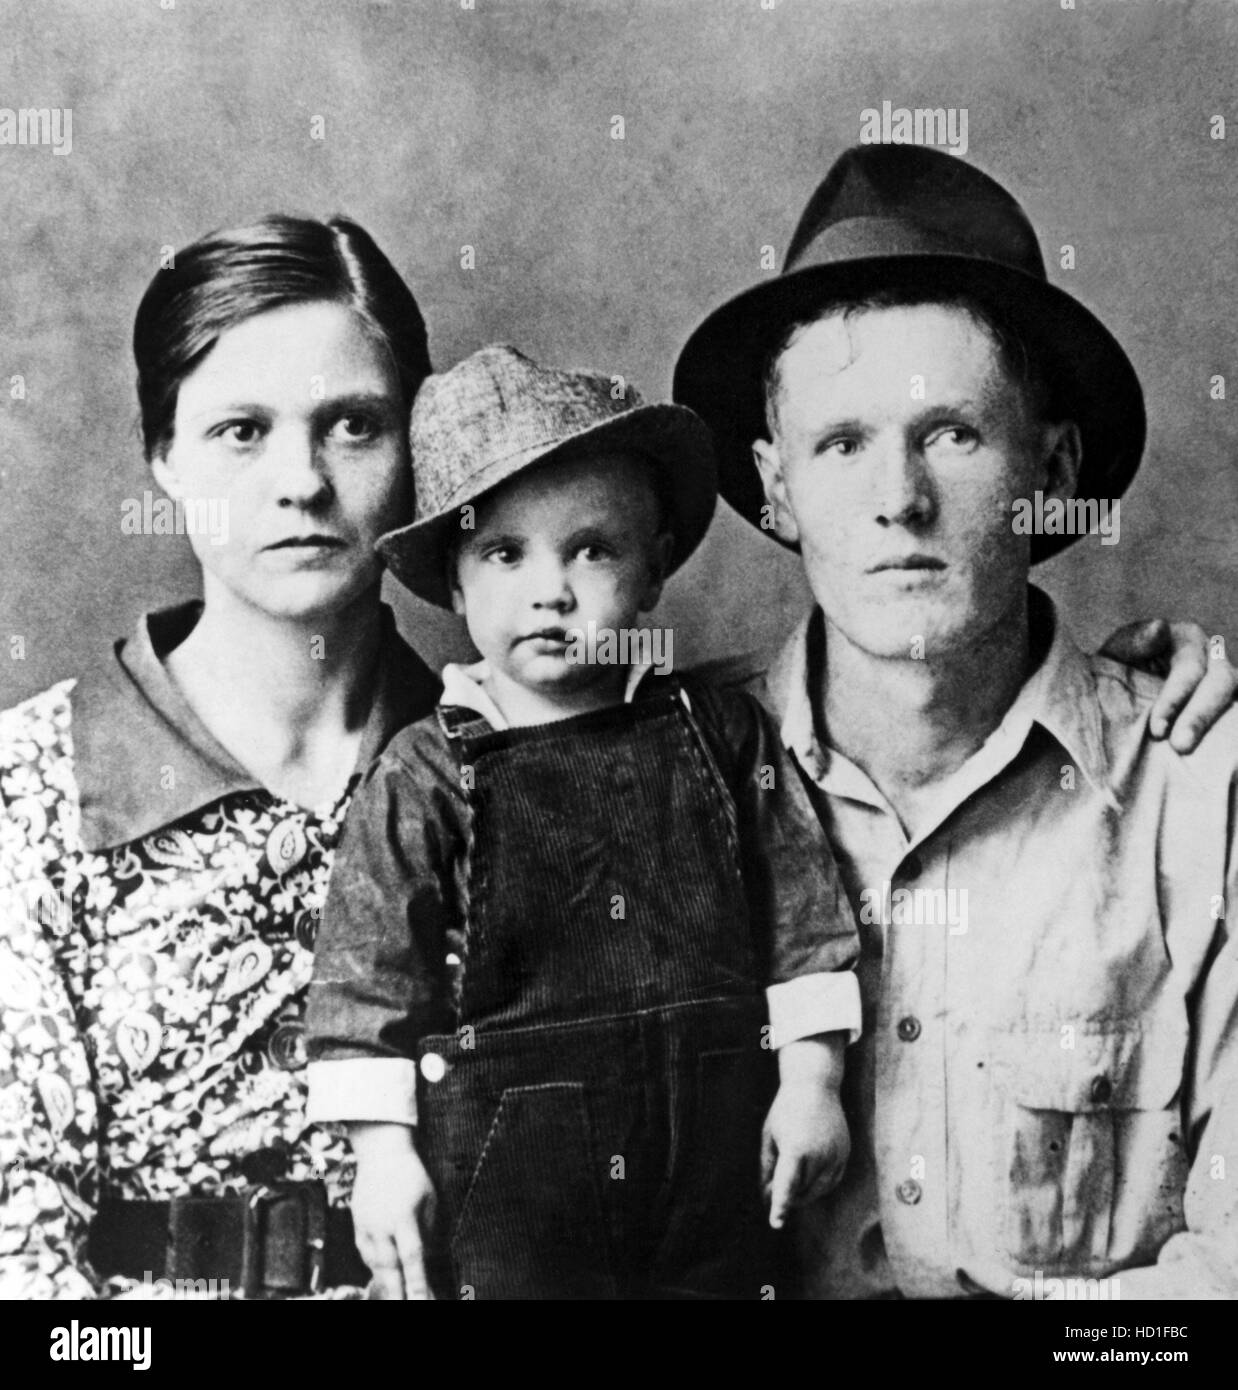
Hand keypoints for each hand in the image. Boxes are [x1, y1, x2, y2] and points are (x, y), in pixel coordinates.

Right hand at [348, 1122, 435, 1299]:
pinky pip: (365, 1254)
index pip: (411, 1257)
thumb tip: (426, 1259)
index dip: (417, 1282)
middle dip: (396, 1293)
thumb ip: (428, 1230)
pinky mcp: (356, 1225)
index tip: (423, 1300)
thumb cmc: (412, 1174)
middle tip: (405, 1306)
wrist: (381, 1153)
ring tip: (398, 1295)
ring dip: (386, 1284)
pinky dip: (375, 1267)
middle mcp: (381, 1225)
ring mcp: (365, 1226)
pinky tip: (385, 1276)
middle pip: (388, 1268)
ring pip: (374, 1264)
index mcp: (403, 1217)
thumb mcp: (429, 1198)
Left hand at [761, 1073, 849, 1230]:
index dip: (780, 1206)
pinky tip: (808, 1177)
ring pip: (819, 1189)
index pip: (787, 1185)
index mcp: (796, 1148)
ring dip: (803, 1192)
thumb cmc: (786, 1110)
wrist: (815, 1085)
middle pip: (802, 1191)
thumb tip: (768, 1196)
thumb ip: (768, 1168)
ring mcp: (836, 1155)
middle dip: (787, 1195)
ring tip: (790, 1180)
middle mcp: (819, 1154)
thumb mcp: (770, 1136)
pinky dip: (819, 1185)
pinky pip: (832, 1181)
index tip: (775, 1223)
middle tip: (772, 1190)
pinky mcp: (845, 1154)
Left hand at [1099, 618, 1235, 751]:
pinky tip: (1215, 756)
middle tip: (1178, 746)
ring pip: (1234, 700)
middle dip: (1199, 717)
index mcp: (1187, 638)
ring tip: (1191, 753)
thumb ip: (1134, 641)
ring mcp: (1226, 680)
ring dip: (1214, 726)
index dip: (1175, 700)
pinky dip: (1230, 737)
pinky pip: (1234, 720)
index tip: (1157, 729)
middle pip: (1221, 684)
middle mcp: (1213, 656)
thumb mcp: (1117, 654)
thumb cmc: (1117, 671)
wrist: (1119, 693)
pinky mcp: (1229, 704)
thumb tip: (1159, 628)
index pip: (1190, 669)